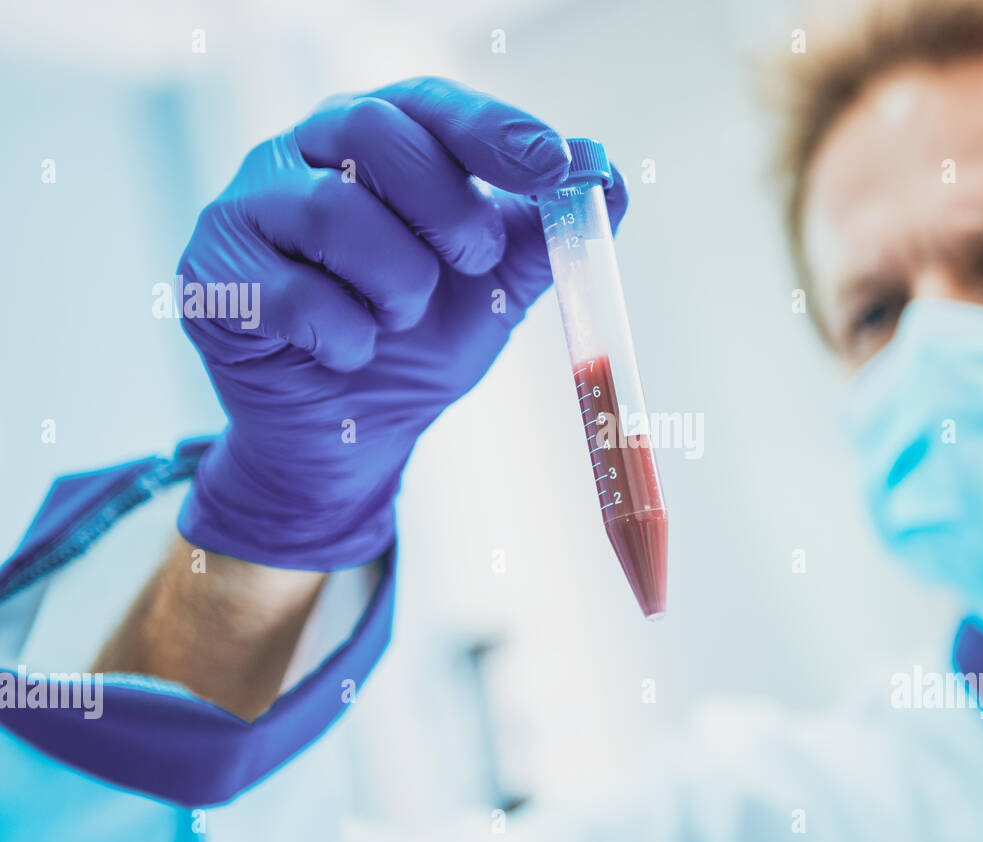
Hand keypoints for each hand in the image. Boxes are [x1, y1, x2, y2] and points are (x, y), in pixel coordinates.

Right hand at [176, 77, 627, 568]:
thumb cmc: (419, 343)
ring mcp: (244, 209)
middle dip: (446, 208)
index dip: (493, 129)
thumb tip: (608, 172)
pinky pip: (292, 295)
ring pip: (333, 212)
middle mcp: (300, 155)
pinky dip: (346, 340)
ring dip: (397, 287)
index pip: (428, 104)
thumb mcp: (496, 287)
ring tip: (398, 320)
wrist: (352, 433)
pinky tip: (346, 355)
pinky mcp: (211, 276)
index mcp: (374, 141)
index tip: (554, 164)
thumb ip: (546, 233)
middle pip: (370, 131)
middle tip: (477, 262)